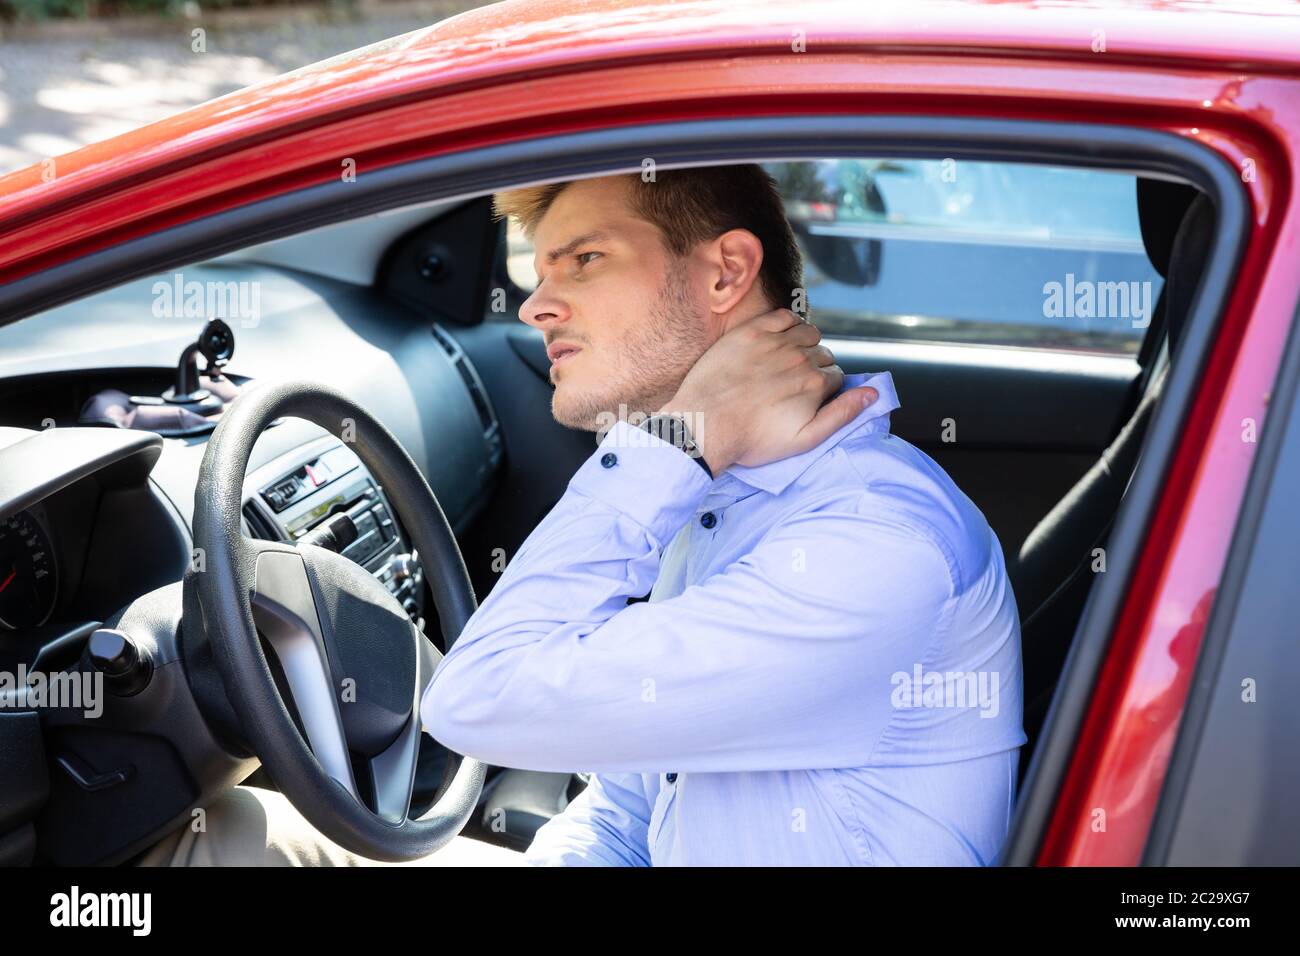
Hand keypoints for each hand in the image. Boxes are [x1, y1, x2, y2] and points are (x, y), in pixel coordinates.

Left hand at [657, 309, 877, 474]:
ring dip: (805, 344)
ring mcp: (774, 342)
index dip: (824, 390)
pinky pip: (784, 316)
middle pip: (823, 355)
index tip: (807, 400)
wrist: (704, 425)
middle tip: (792, 386)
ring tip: (787, 363)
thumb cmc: (751, 440)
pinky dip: (788, 323)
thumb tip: (873, 393)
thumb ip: (842, 415)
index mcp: (815, 384)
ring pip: (808, 333)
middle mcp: (799, 358)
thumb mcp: (803, 440)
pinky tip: (779, 339)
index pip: (836, 377)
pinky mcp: (751, 331)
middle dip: (815, 368)